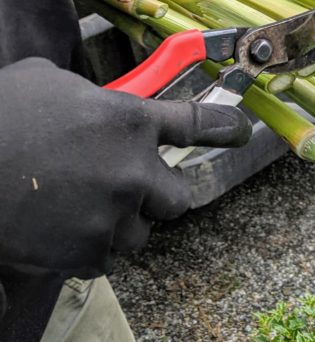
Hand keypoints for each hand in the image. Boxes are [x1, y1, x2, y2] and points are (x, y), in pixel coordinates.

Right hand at [0, 58, 251, 274]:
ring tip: (73, 208)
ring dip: (118, 224)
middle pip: (177, 197)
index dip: (223, 127)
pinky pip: (106, 258)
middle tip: (124, 188)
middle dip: (155, 195)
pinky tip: (57, 230)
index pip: (198, 123)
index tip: (240, 132)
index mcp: (129, 120)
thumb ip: (92, 97)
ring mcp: (114, 214)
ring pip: (140, 232)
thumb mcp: (48, 84)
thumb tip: (97, 102)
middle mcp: (133, 169)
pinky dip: (88, 249)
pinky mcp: (89, 252)